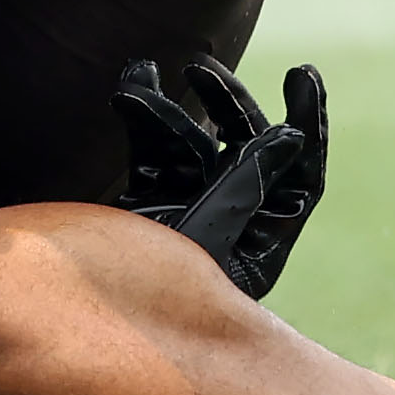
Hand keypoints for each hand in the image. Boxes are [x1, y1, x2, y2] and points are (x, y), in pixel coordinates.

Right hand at [112, 58, 330, 300]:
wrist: (85, 325)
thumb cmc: (155, 302)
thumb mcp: (209, 239)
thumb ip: (242, 187)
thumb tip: (288, 138)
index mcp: (261, 240)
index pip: (299, 175)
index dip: (308, 123)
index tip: (304, 74)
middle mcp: (231, 222)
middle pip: (247, 149)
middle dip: (229, 104)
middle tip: (203, 70)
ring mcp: (190, 211)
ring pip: (195, 145)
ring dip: (170, 109)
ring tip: (138, 81)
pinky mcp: (151, 204)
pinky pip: (156, 152)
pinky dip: (144, 120)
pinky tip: (132, 84)